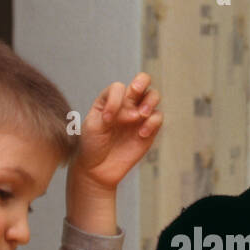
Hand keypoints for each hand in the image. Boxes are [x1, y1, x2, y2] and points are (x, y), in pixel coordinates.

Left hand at [73, 73, 163, 191]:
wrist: (97, 169)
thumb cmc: (91, 145)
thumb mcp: (92, 125)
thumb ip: (108, 110)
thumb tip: (131, 109)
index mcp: (110, 99)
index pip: (119, 87)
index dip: (115, 100)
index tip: (107, 119)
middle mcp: (126, 104)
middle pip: (142, 81)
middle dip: (141, 82)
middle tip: (135, 92)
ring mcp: (139, 116)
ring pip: (153, 96)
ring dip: (149, 101)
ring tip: (140, 115)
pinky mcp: (149, 130)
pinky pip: (157, 118)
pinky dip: (152, 123)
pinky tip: (141, 134)